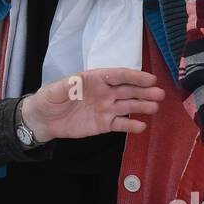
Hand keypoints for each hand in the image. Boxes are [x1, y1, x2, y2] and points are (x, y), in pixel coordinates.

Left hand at [22, 68, 164, 141]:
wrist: (43, 121)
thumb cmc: (49, 99)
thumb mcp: (54, 91)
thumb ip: (67, 86)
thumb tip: (76, 81)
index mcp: (95, 79)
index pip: (118, 76)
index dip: (134, 76)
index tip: (150, 78)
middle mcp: (104, 93)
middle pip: (128, 90)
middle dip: (144, 91)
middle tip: (159, 94)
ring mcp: (106, 109)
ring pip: (128, 106)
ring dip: (142, 106)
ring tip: (155, 108)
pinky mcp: (104, 125)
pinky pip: (120, 125)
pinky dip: (131, 126)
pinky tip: (142, 127)